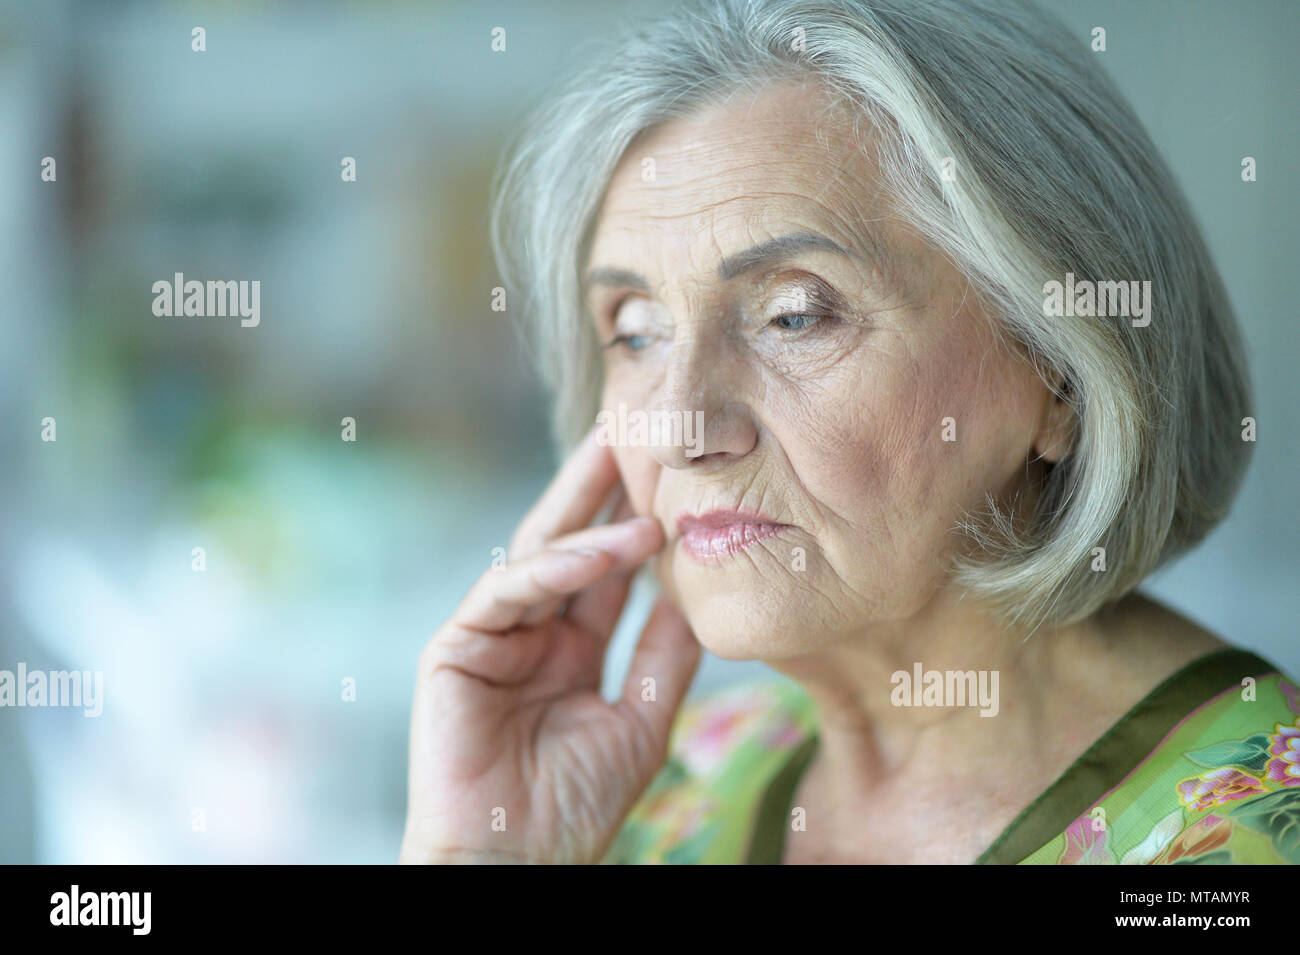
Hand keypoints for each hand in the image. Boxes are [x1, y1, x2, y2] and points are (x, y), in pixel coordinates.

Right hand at [400, 428, 700, 863]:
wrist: (520, 863)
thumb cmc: (576, 807)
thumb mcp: (642, 719)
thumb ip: (664, 655)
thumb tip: (697, 589)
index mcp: (571, 647)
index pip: (606, 569)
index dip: (636, 519)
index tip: (672, 471)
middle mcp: (532, 632)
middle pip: (569, 543)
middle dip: (599, 485)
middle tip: (632, 424)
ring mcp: (492, 636)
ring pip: (537, 554)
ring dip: (582, 509)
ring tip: (625, 457)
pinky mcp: (456, 648)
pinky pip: (507, 592)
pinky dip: (555, 568)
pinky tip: (605, 546)